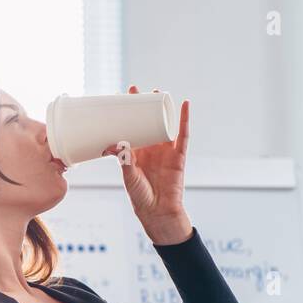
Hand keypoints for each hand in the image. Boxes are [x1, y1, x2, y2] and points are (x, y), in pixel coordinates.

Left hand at [103, 85, 192, 244]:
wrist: (158, 212)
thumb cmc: (141, 197)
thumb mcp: (128, 176)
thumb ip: (124, 161)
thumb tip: (118, 144)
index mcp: (136, 152)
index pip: (131, 128)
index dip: (126, 114)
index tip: (119, 98)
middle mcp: (151, 149)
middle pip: (147, 122)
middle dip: (143, 106)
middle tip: (136, 90)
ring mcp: (165, 151)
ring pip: (164, 124)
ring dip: (162, 108)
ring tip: (158, 92)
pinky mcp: (178, 155)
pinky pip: (183, 134)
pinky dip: (185, 119)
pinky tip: (185, 104)